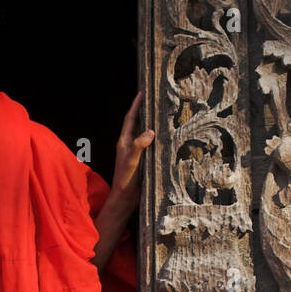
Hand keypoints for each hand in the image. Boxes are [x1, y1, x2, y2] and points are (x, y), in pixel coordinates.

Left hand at [111, 91, 154, 208]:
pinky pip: (150, 144)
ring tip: (162, 112)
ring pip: (144, 133)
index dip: (136, 105)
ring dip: (151, 122)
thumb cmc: (126, 180)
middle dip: (144, 110)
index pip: (130, 118)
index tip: (142, 92)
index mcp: (124, 142)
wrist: (126, 198)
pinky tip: (166, 136)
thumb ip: (138, 146)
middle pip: (137, 122)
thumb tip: (150, 131)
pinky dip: (157, 137)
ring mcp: (136, 152)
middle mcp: (129, 144)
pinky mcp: (143, 160)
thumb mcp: (132, 161)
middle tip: (155, 98)